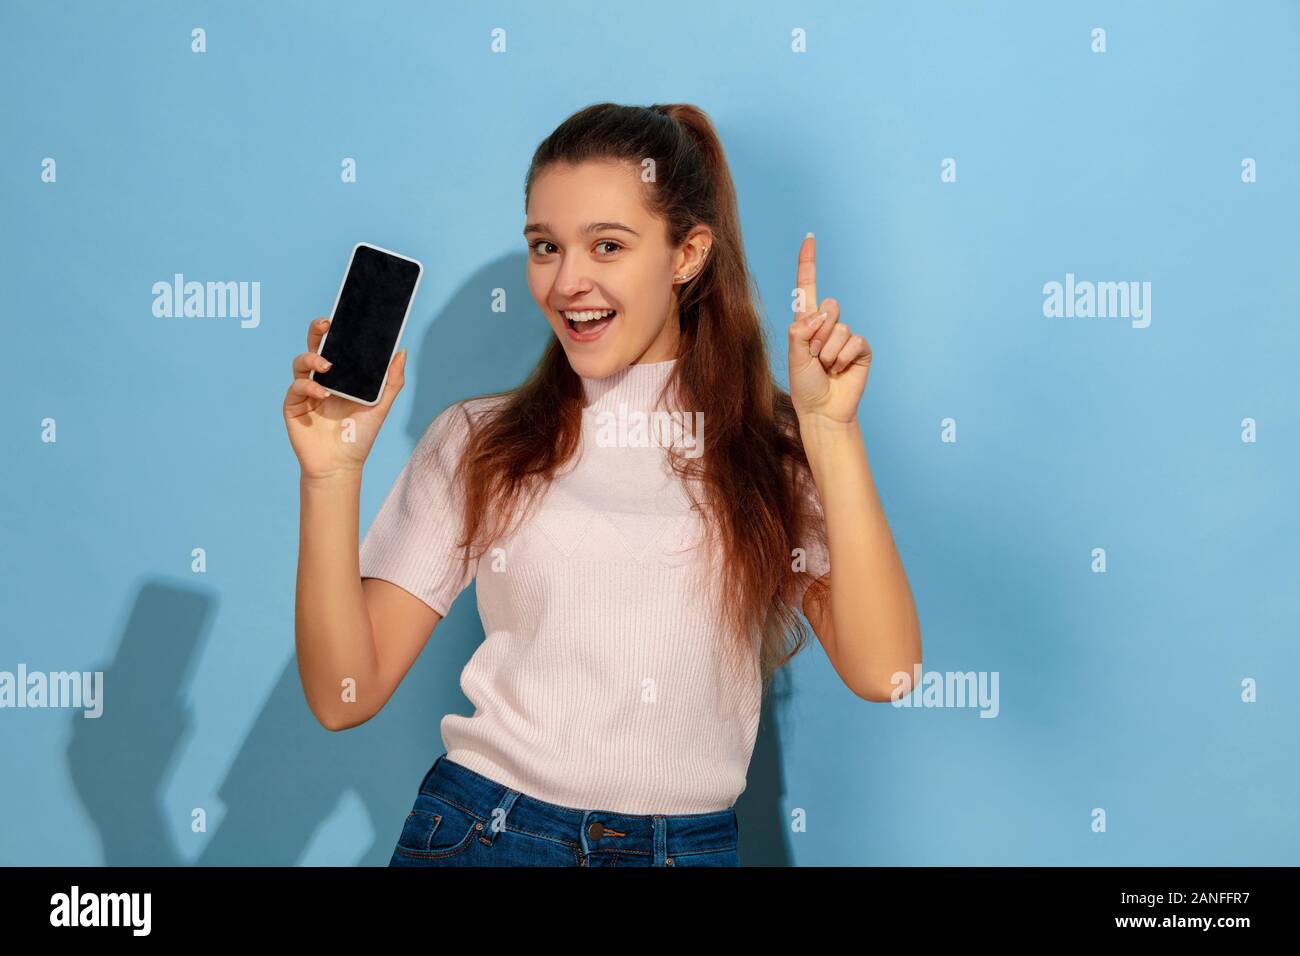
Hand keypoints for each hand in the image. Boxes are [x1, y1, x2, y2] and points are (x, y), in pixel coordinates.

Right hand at [282, 316, 406, 479]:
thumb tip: (401, 351)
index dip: (337, 329)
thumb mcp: (380, 405)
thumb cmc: (360, 436)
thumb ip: (391, 380)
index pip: (337, 345)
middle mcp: (321, 379)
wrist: (341, 465)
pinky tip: (322, 393)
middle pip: (315, 345)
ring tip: (327, 366)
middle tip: (326, 324)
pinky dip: (308, 386)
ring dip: (312, 359)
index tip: (342, 315)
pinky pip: (296, 387)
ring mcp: (306, 391)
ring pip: (301, 362)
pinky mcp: (294, 405)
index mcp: (342, 375)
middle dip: (317, 331)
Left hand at [787, 234, 871, 424]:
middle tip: (815, 357)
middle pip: (829, 306)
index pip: (807, 287)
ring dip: (828, 351)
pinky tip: (840, 370)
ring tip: (826, 368)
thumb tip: (822, 314)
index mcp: (806, 322)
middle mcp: (827, 324)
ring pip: (840, 327)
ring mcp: (846, 336)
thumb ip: (801, 330)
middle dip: (818, 334)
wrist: (823, 410)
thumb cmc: (805, 385)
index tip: (810, 237)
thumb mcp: (794, 355)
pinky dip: (843, 357)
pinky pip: (855, 340)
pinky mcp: (861, 349)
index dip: (809, 262)